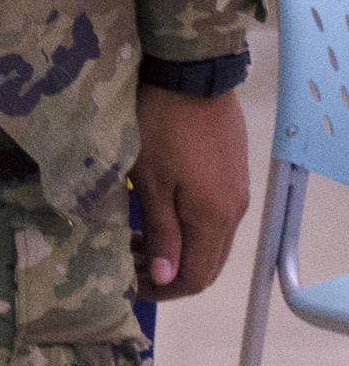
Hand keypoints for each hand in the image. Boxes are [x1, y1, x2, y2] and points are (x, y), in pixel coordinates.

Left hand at [131, 86, 249, 297]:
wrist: (191, 74)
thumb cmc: (159, 127)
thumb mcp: (150, 181)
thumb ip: (163, 232)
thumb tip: (169, 279)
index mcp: (214, 219)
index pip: (196, 276)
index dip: (164, 290)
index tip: (129, 286)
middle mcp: (233, 211)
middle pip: (207, 262)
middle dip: (169, 273)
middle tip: (129, 267)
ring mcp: (236, 191)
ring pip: (210, 239)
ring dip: (177, 249)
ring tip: (136, 241)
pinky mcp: (231, 173)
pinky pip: (213, 216)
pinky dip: (187, 227)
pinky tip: (156, 214)